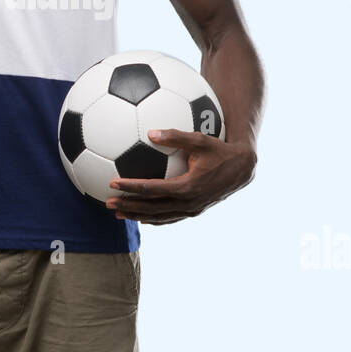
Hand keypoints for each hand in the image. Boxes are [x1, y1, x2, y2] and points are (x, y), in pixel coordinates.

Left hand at [105, 130, 256, 225]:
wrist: (242, 169)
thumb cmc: (220, 150)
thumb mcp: (200, 139)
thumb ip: (175, 136)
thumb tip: (150, 132)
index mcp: (187, 186)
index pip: (151, 189)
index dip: (131, 187)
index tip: (112, 183)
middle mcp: (188, 202)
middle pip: (151, 207)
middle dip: (128, 206)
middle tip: (108, 203)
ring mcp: (192, 209)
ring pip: (159, 217)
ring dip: (137, 216)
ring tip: (118, 214)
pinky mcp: (195, 211)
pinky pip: (170, 218)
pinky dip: (154, 218)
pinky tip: (141, 216)